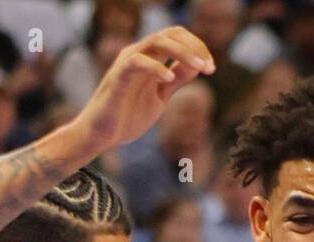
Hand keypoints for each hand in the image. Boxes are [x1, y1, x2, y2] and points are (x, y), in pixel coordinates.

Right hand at [71, 27, 214, 152]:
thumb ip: (176, 80)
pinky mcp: (118, 76)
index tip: (212, 68)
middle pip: (171, 33)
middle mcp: (139, 53)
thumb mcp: (160, 96)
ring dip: (182, 52)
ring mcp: (128, 62)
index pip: (178, 38)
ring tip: (199, 69)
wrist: (101, 136)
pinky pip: (138, 61)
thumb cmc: (128, 117)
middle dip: (195, 47)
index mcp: (150, 57)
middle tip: (209, 68)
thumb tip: (198, 66)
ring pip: (157, 41)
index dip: (198, 48)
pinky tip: (169, 79)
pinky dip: (157, 68)